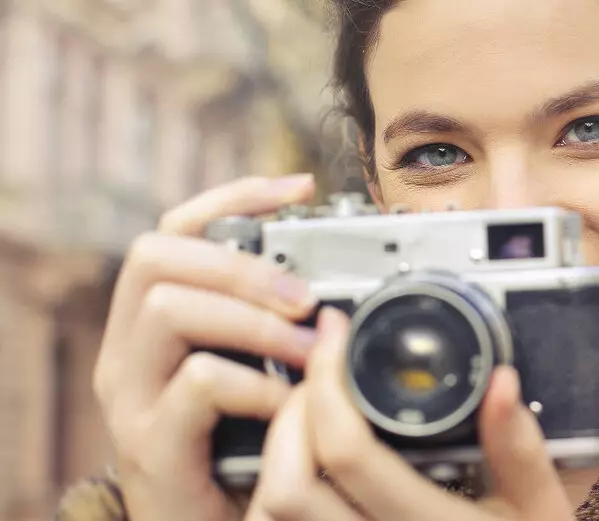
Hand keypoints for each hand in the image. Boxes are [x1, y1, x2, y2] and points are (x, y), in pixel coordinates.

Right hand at [92, 175, 320, 520]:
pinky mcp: (152, 445)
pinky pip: (196, 382)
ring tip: (308, 349)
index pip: (173, 229)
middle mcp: (128, 351)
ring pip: (169, 309)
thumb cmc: (241, 454)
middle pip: (157, 255)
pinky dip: (255, 384)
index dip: (233, 196)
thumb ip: (275, 328)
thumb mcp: (257, 375)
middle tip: (306, 296)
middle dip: (241, 263)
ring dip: (253, 319)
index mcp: (153, 323)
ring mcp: (132, 398)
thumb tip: (336, 280)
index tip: (300, 188)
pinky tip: (289, 403)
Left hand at [245, 308, 574, 520]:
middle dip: (290, 410)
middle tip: (320, 368)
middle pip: (286, 484)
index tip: (337, 334)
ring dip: (280, 448)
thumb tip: (499, 381)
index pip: (348, 454)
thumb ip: (521, 447)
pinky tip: (314, 453)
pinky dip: (285, 481)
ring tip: (312, 405)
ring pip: (272, 509)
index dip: (327, 382)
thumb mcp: (541, 504)